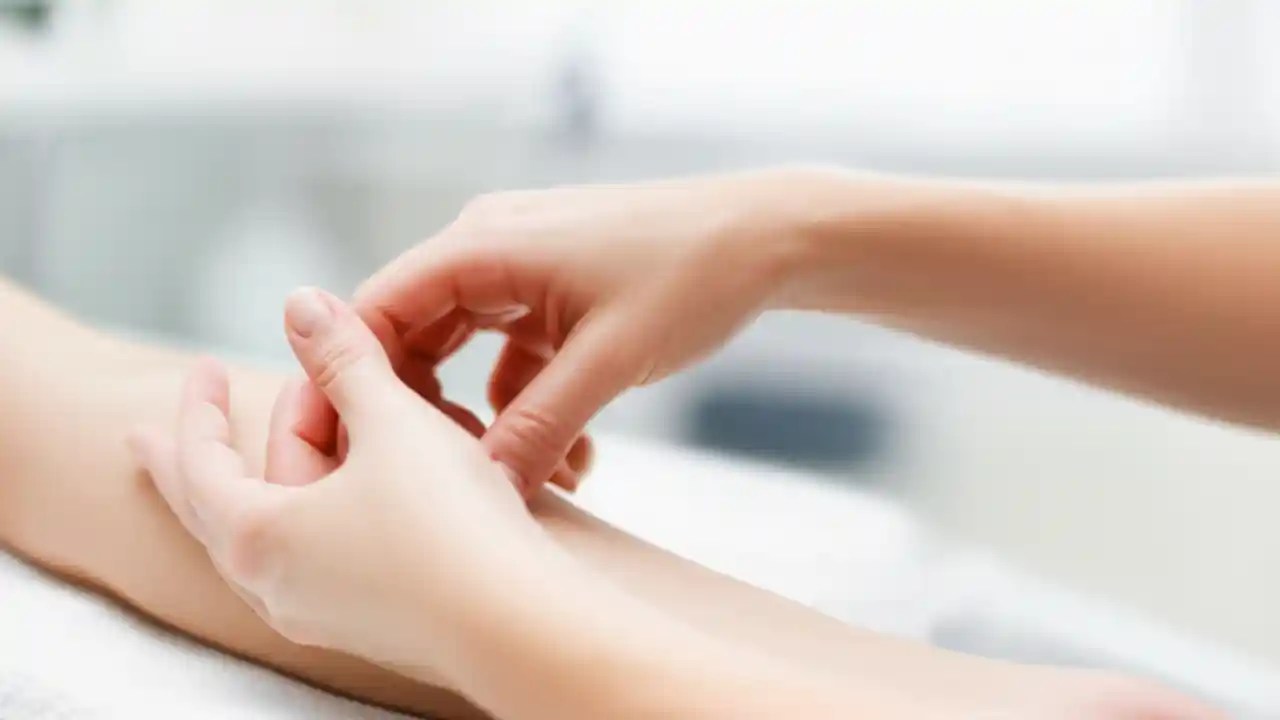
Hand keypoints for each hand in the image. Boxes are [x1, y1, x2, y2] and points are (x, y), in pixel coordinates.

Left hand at [128, 288, 548, 680]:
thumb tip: (302, 303)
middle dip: (193, 462)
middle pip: (220, 510)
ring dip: (272, 483)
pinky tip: (339, 497)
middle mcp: (280, 587)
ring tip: (255, 463)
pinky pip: (324, 554)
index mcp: (260, 538)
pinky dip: (321, 509)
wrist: (521, 626)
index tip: (200, 365)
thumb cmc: (448, 523)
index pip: (200, 464)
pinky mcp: (376, 622)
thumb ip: (345, 360)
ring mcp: (326, 613)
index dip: (197, 407)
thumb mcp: (393, 423)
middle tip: (148, 439)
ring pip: (277, 534)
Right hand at [354, 169, 814, 493]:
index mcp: (482, 245)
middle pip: (412, 337)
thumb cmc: (691, 276)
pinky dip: (528, 408)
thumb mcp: (609, 362)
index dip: (348, 379)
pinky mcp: (552, 295)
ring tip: (519, 482)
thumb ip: (537, 427)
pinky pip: (512, 359)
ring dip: (486, 421)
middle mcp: (487, 249)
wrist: (766, 238)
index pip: (376, 310)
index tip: (346, 450)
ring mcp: (520, 271)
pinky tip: (574, 462)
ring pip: (463, 356)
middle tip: (434, 485)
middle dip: (422, 414)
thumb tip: (482, 491)